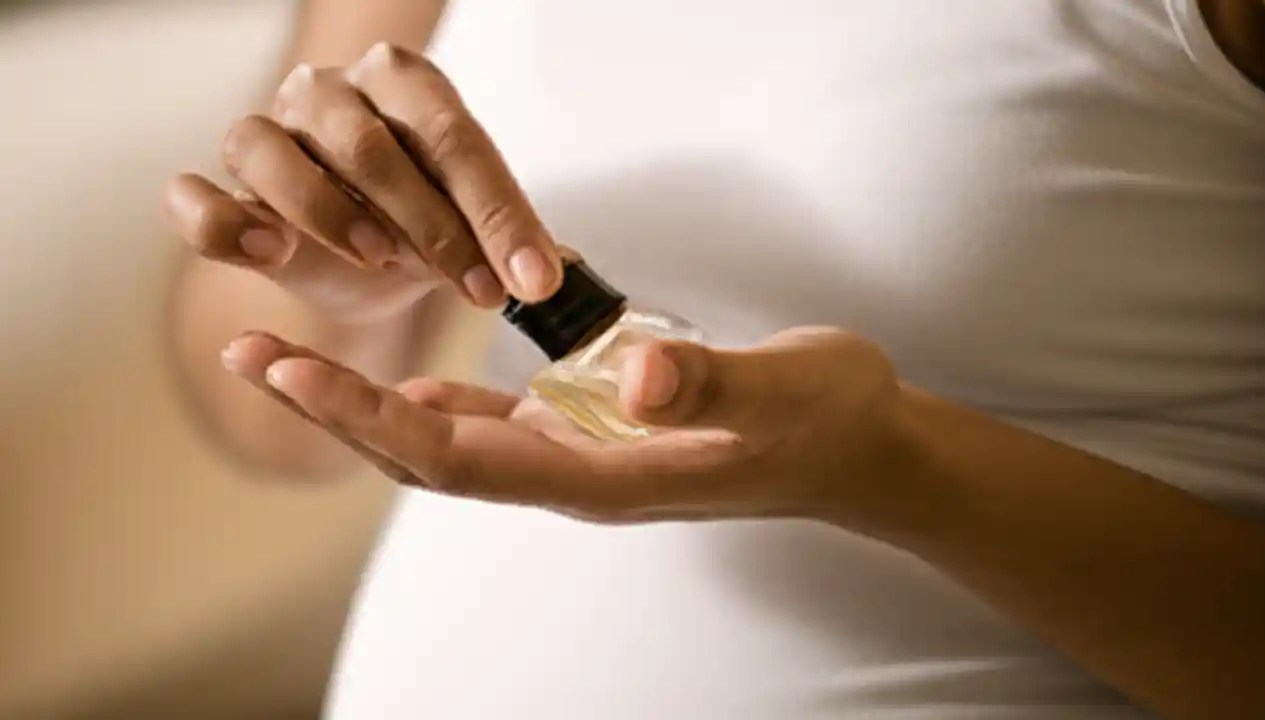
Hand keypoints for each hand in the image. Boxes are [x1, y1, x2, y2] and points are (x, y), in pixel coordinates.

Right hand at [163, 43, 562, 322]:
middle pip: (369, 145)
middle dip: (432, 225)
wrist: (366, 260)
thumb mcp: (475, 230)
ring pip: (272, 151)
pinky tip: (271, 251)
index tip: (535, 280)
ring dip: (332, 213)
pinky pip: (195, 195)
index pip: (453, 138)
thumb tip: (550, 280)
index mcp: (405, 83)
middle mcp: (329, 93)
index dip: (498, 214)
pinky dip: (225, 220)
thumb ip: (509, 243)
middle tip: (480, 291)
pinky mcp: (222, 187)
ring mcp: (268, 132)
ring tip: (382, 262)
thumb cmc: (425, 228)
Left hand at [221, 326, 924, 533]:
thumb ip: (708, 385)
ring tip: (299, 364)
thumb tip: (629, 376)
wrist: (858, 450)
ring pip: (453, 440)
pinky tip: (412, 384)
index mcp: (602, 476)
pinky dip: (440, 406)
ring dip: (373, 405)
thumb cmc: (824, 422)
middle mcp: (576, 473)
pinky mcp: (597, 429)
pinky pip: (499, 424)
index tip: (296, 371)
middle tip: (253, 353)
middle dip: (339, 409)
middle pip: (429, 454)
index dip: (371, 417)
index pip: (459, 456)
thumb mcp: (781, 393)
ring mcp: (584, 454)